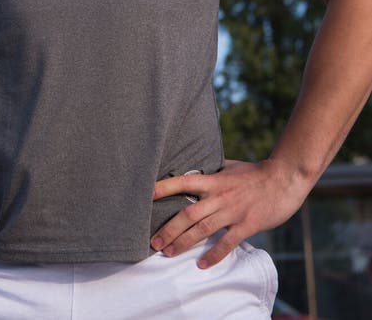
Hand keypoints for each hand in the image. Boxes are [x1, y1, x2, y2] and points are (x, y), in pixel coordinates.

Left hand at [151, 159, 309, 268]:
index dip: (164, 187)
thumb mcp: (230, 166)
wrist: (284, 179)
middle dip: (169, 228)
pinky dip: (215, 255)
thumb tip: (198, 166)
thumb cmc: (255, 173)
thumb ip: (213, 169)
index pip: (184, 181)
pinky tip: (203, 264)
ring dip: (184, 243)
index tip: (146, 195)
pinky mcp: (247, 224)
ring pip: (203, 229)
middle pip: (188, 213)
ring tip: (168, 253)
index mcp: (214, 180)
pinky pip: (227, 242)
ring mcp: (232, 211)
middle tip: (153, 242)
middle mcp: (219, 195)